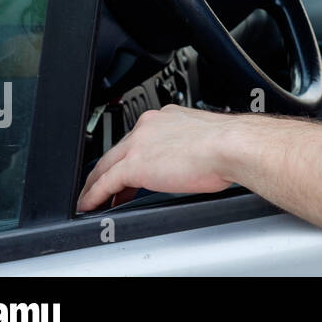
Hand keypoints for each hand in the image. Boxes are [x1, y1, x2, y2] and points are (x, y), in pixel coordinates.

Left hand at [77, 105, 240, 211]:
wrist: (231, 146)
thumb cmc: (228, 145)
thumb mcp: (205, 139)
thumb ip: (190, 146)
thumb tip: (193, 161)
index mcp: (168, 116)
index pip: (139, 138)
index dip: (131, 156)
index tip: (132, 170)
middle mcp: (149, 125)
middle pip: (117, 150)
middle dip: (109, 170)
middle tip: (106, 188)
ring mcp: (138, 144)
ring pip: (105, 166)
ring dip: (96, 184)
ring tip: (93, 199)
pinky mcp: (133, 165)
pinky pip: (104, 183)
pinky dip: (94, 195)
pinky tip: (90, 205)